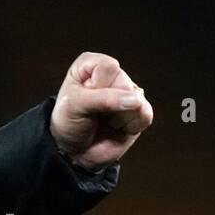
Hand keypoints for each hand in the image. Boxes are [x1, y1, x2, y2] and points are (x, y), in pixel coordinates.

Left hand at [49, 52, 152, 171]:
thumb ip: (104, 99)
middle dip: (108, 105)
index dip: (96, 87)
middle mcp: (113, 73)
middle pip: (124, 84)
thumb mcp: (75, 105)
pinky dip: (130, 126)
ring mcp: (128, 91)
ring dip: (119, 117)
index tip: (82, 99)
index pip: (108, 68)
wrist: (72, 151)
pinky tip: (116, 127)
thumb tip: (136, 100)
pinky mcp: (139, 109)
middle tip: (93, 114)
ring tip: (104, 120)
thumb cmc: (68, 122)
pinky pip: (145, 115)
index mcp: (92, 64)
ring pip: (137, 100)